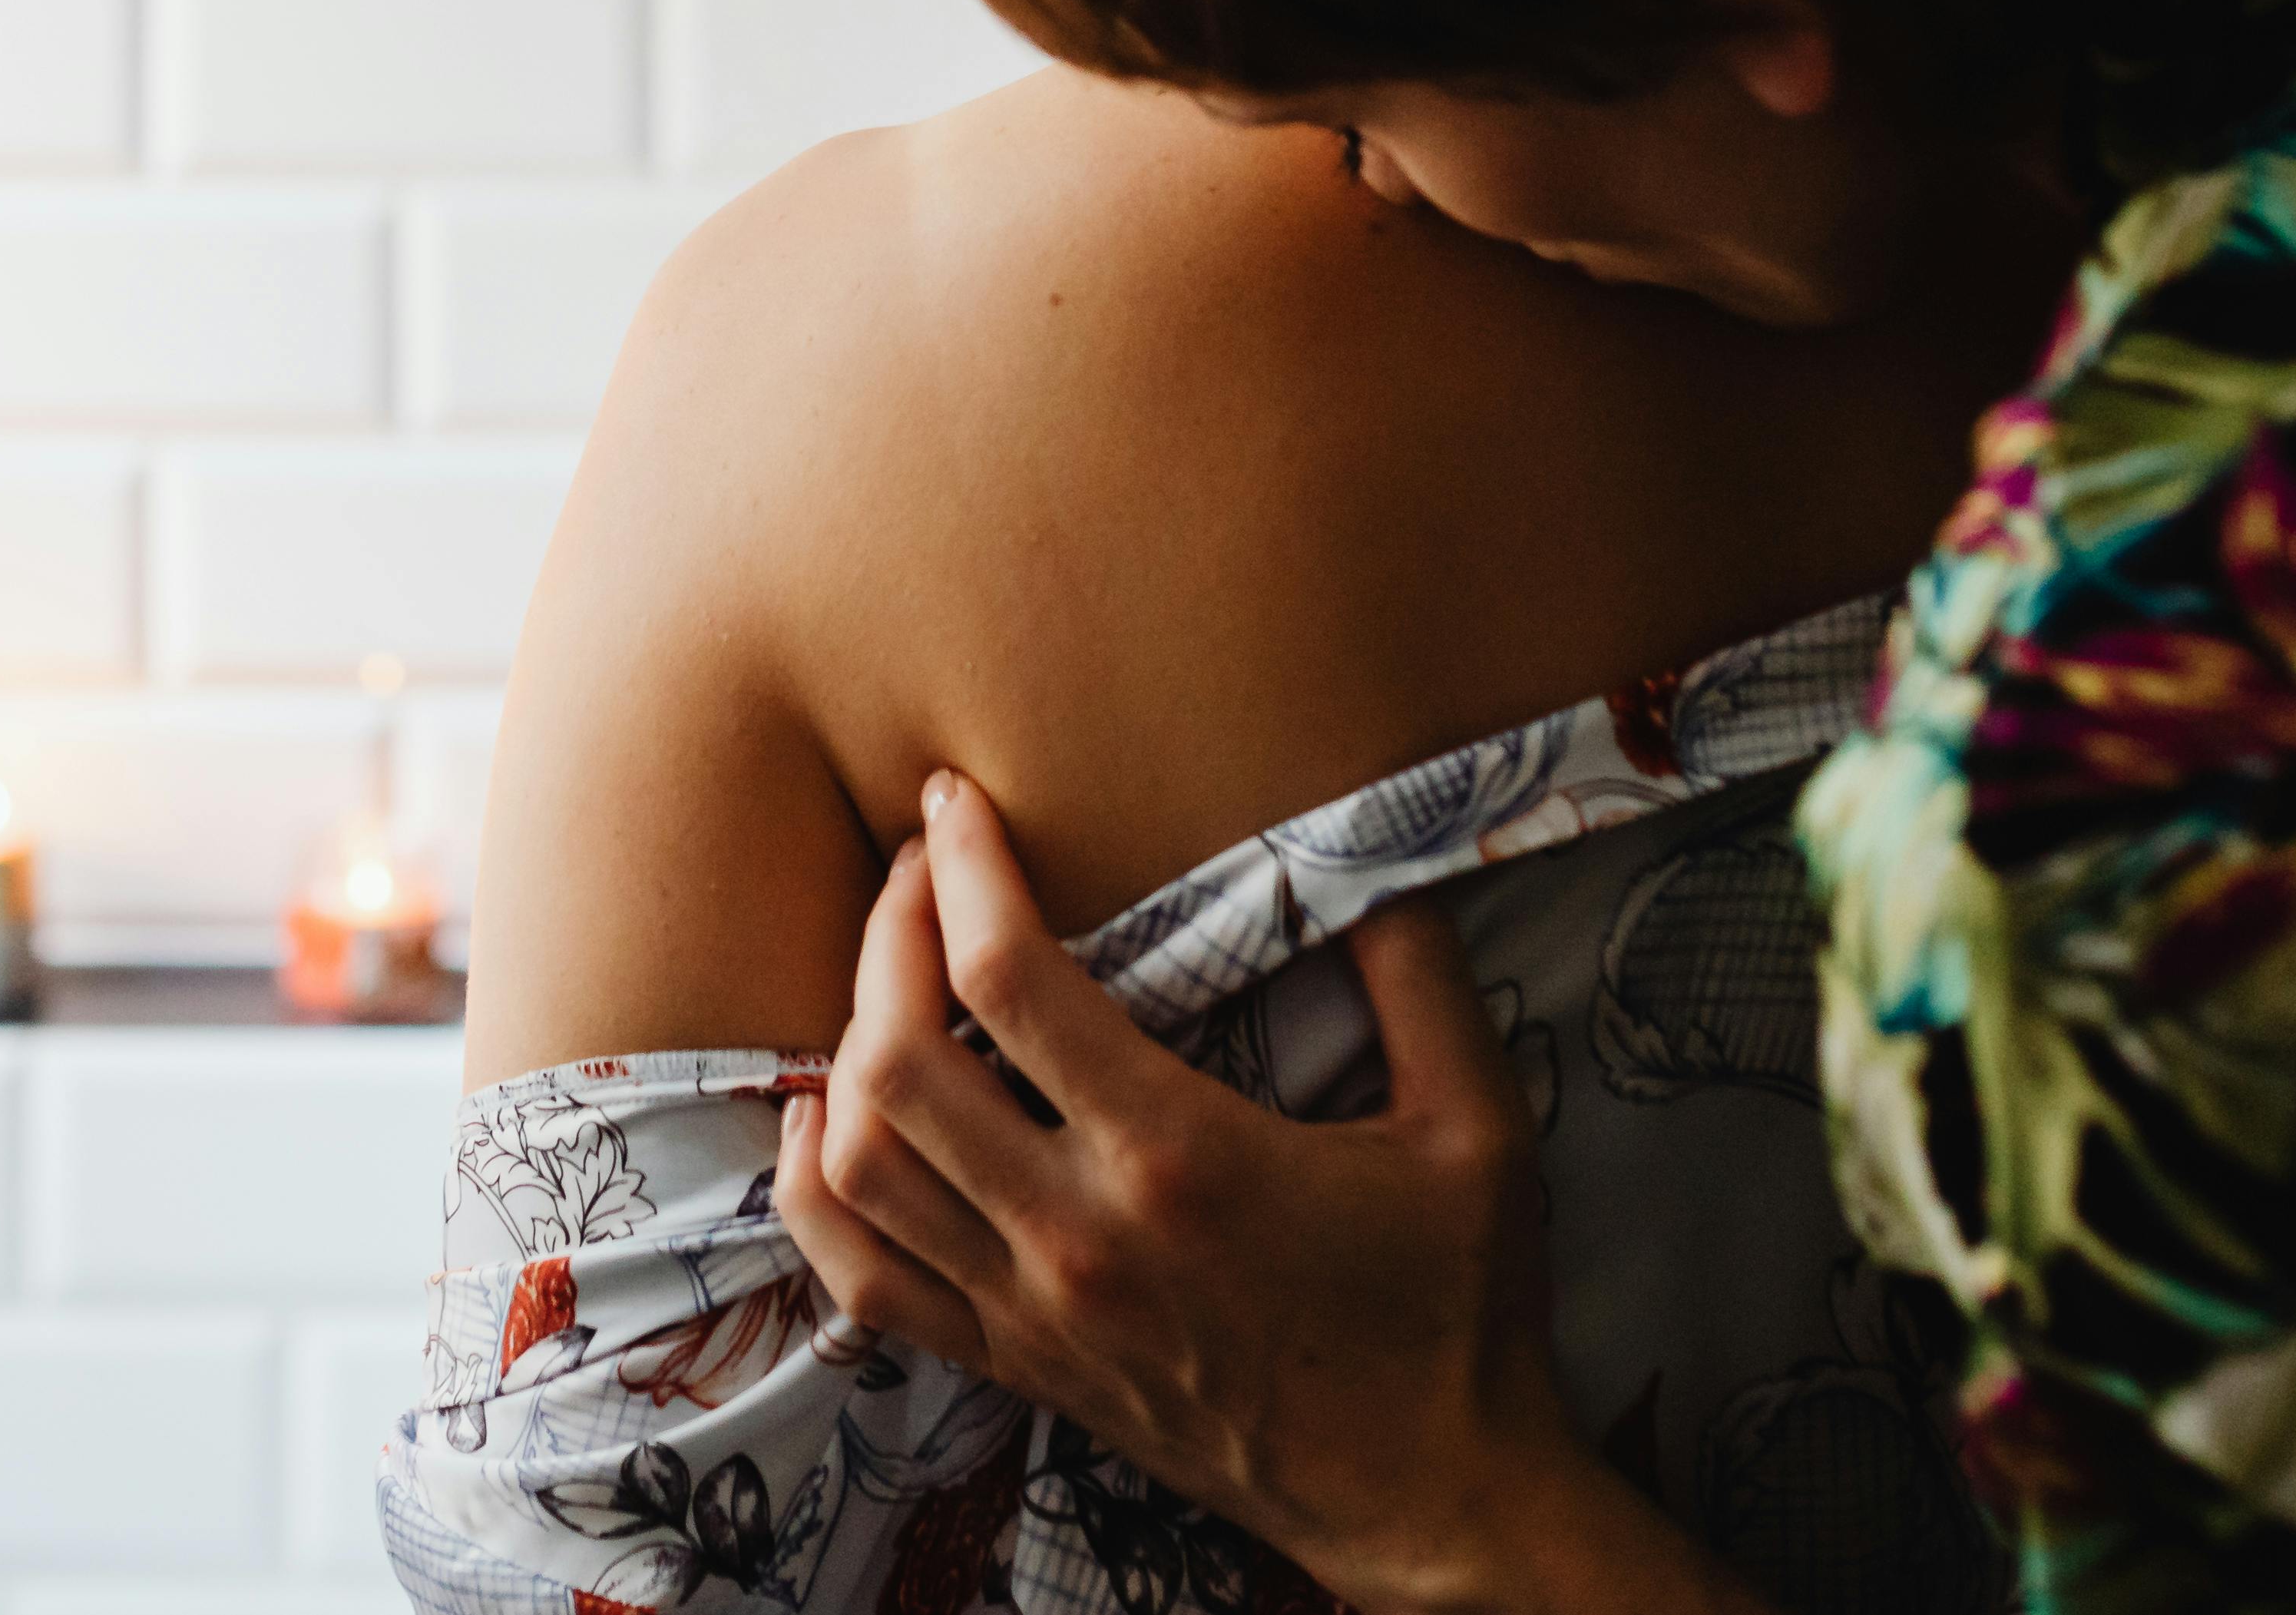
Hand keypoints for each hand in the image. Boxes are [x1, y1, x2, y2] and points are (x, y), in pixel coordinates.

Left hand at [774, 776, 1763, 1614]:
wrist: (1432, 1497)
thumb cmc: (1457, 1306)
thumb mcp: (1478, 1124)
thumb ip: (1417, 970)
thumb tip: (1370, 839)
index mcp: (1180, 1156)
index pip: (1007, 980)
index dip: (964, 867)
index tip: (955, 798)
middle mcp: (1079, 1237)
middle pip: (895, 1060)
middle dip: (886, 934)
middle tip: (922, 867)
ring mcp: (1035, 1313)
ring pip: (859, 1167)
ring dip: (841, 1050)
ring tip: (885, 973)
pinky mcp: (1018, 1367)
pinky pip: (864, 1280)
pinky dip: (816, 1193)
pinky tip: (826, 1122)